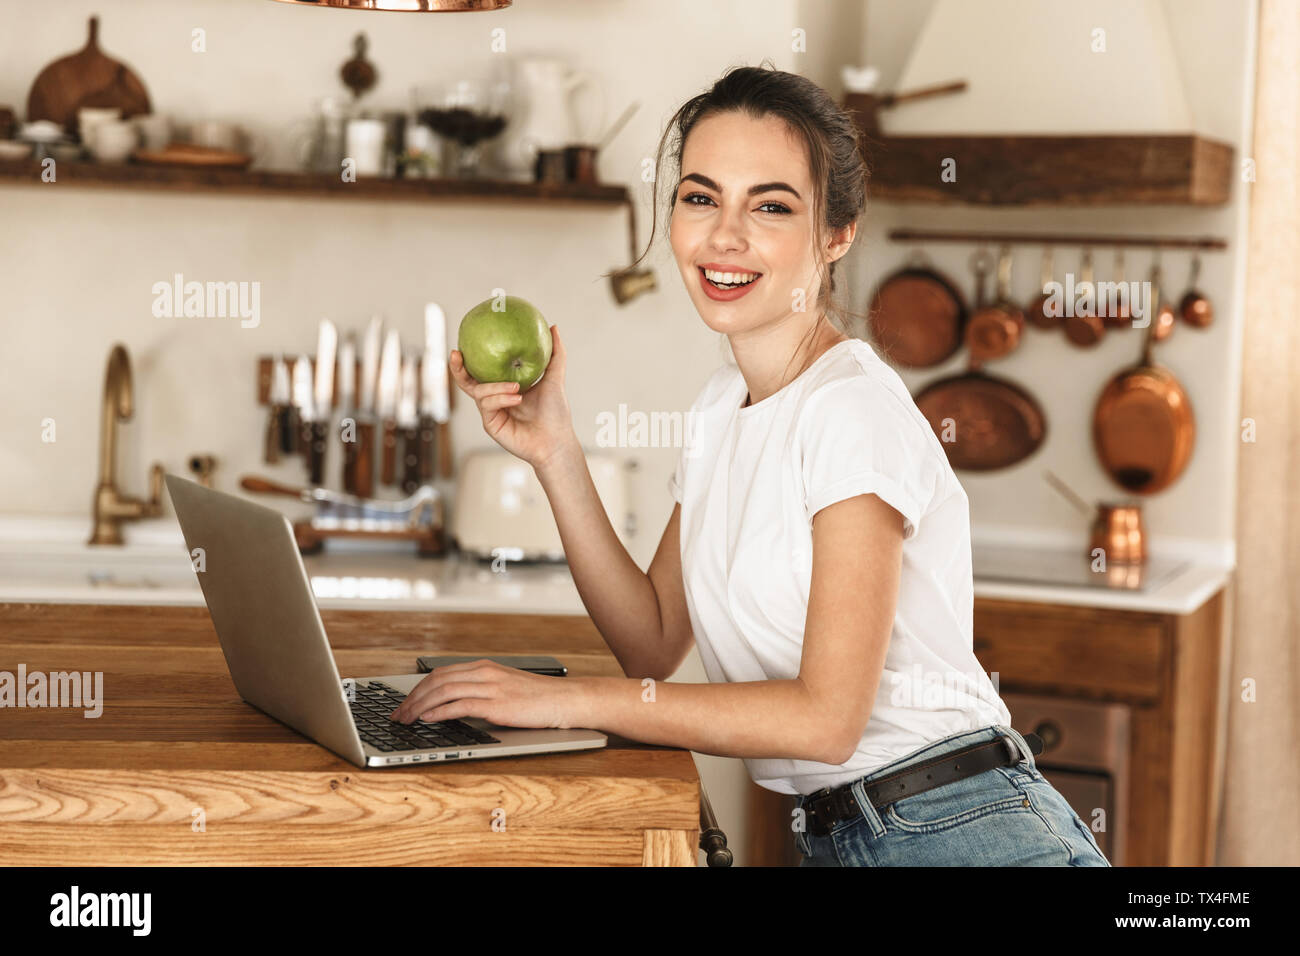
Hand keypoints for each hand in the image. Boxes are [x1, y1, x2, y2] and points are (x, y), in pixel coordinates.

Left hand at [389, 660, 590, 729]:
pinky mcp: (497, 704)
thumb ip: (481, 691)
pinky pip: (461, 705)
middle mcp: (484, 673)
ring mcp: (491, 687)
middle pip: (437, 680)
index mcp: (484, 667)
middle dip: (412, 698)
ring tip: (406, 719)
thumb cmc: (539, 698)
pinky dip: (439, 711)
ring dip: (419, 706)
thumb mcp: (505, 688)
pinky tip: (428, 719)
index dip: (418, 689)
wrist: (565, 700)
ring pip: (444, 691)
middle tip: (398, 714)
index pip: (440, 673)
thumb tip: (453, 706)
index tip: (404, 703)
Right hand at [450, 325, 578, 469]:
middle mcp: (494, 399)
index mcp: (504, 387)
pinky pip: (488, 406)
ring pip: (479, 393)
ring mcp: (491, 412)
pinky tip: (517, 399)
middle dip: (457, 369)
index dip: (470, 357)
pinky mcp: (491, 425)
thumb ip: (555, 354)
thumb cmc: (556, 412)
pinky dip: (501, 399)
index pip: (482, 370)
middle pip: (467, 382)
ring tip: (517, 387)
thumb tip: (553, 326)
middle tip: (457, 354)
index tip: (464, 341)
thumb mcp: (555, 378)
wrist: (556, 441)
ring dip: (496, 387)